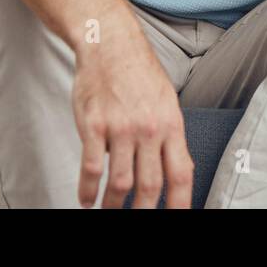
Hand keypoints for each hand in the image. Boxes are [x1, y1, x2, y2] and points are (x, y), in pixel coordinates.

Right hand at [72, 25, 193, 208]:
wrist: (111, 44)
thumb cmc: (139, 72)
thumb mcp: (167, 102)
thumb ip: (169, 136)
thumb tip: (176, 171)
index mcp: (171, 124)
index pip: (180, 174)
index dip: (180, 204)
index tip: (176, 218)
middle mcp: (149, 129)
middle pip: (150, 186)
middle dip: (145, 213)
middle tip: (139, 222)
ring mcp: (121, 128)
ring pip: (120, 182)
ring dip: (114, 205)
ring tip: (109, 213)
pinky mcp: (94, 125)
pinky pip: (92, 168)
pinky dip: (88, 190)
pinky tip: (86, 200)